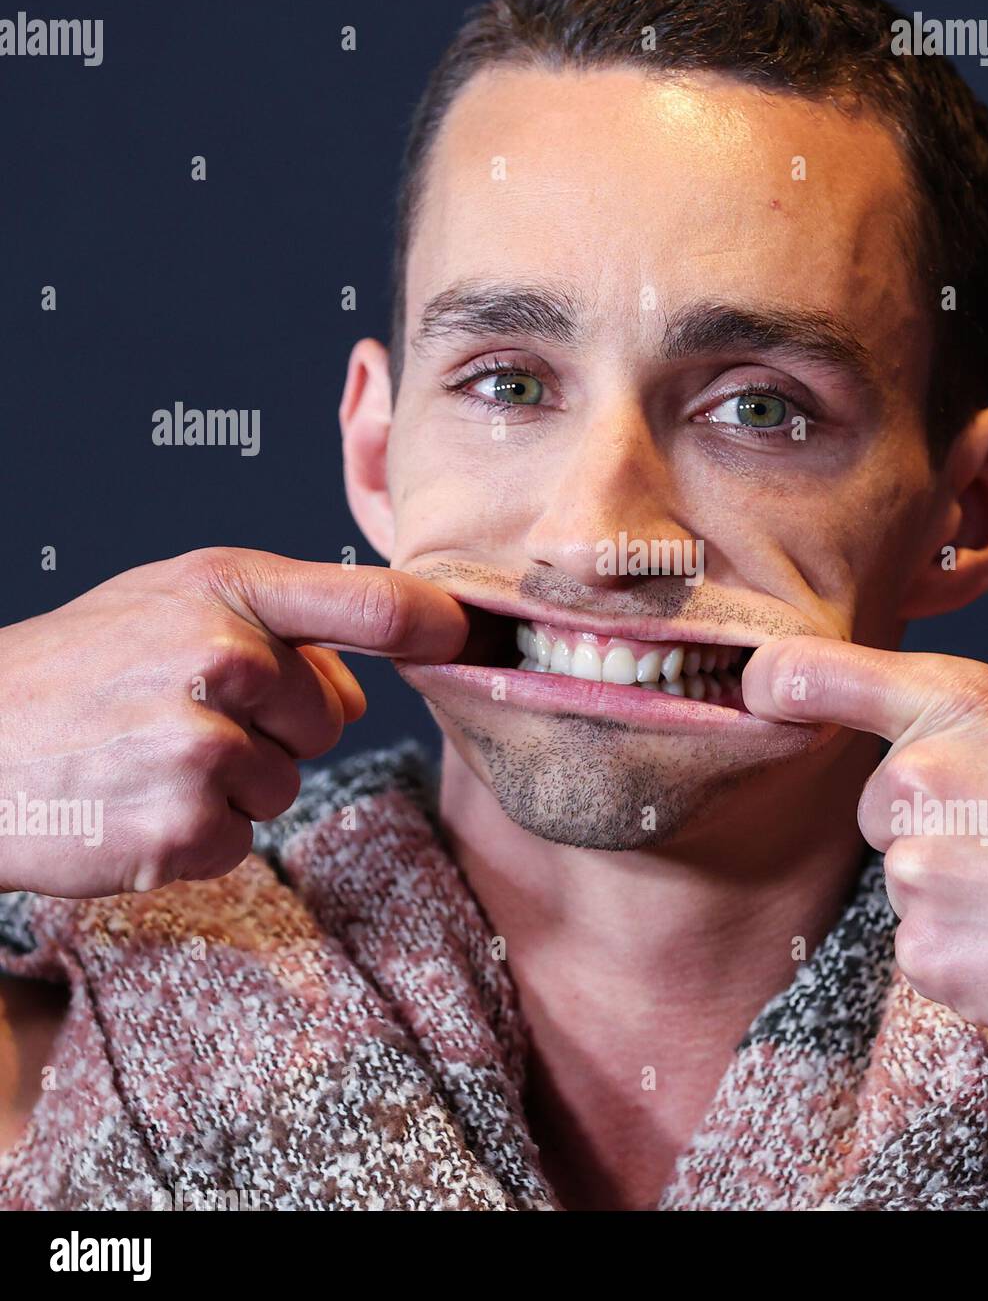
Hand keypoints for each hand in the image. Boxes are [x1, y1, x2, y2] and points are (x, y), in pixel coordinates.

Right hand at [0, 548, 466, 896]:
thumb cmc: (75, 672)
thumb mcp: (166, 602)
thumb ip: (275, 621)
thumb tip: (361, 683)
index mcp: (224, 588)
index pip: (366, 602)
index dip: (434, 623)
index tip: (474, 635)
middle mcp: (221, 656)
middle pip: (332, 715)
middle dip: (273, 727)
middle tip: (178, 715)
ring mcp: (202, 743)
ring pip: (288, 781)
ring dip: (233, 785)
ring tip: (148, 757)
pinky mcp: (182, 827)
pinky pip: (242, 837)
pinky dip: (197, 834)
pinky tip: (135, 802)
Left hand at [743, 639, 987, 1090]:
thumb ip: (969, 729)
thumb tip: (914, 742)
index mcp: (960, 704)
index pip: (817, 676)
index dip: (774, 685)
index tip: (756, 693)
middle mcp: (920, 778)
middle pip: (877, 806)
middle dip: (931, 824)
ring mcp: (918, 872)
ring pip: (905, 878)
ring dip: (954, 891)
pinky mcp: (926, 954)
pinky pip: (920, 945)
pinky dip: (965, 949)